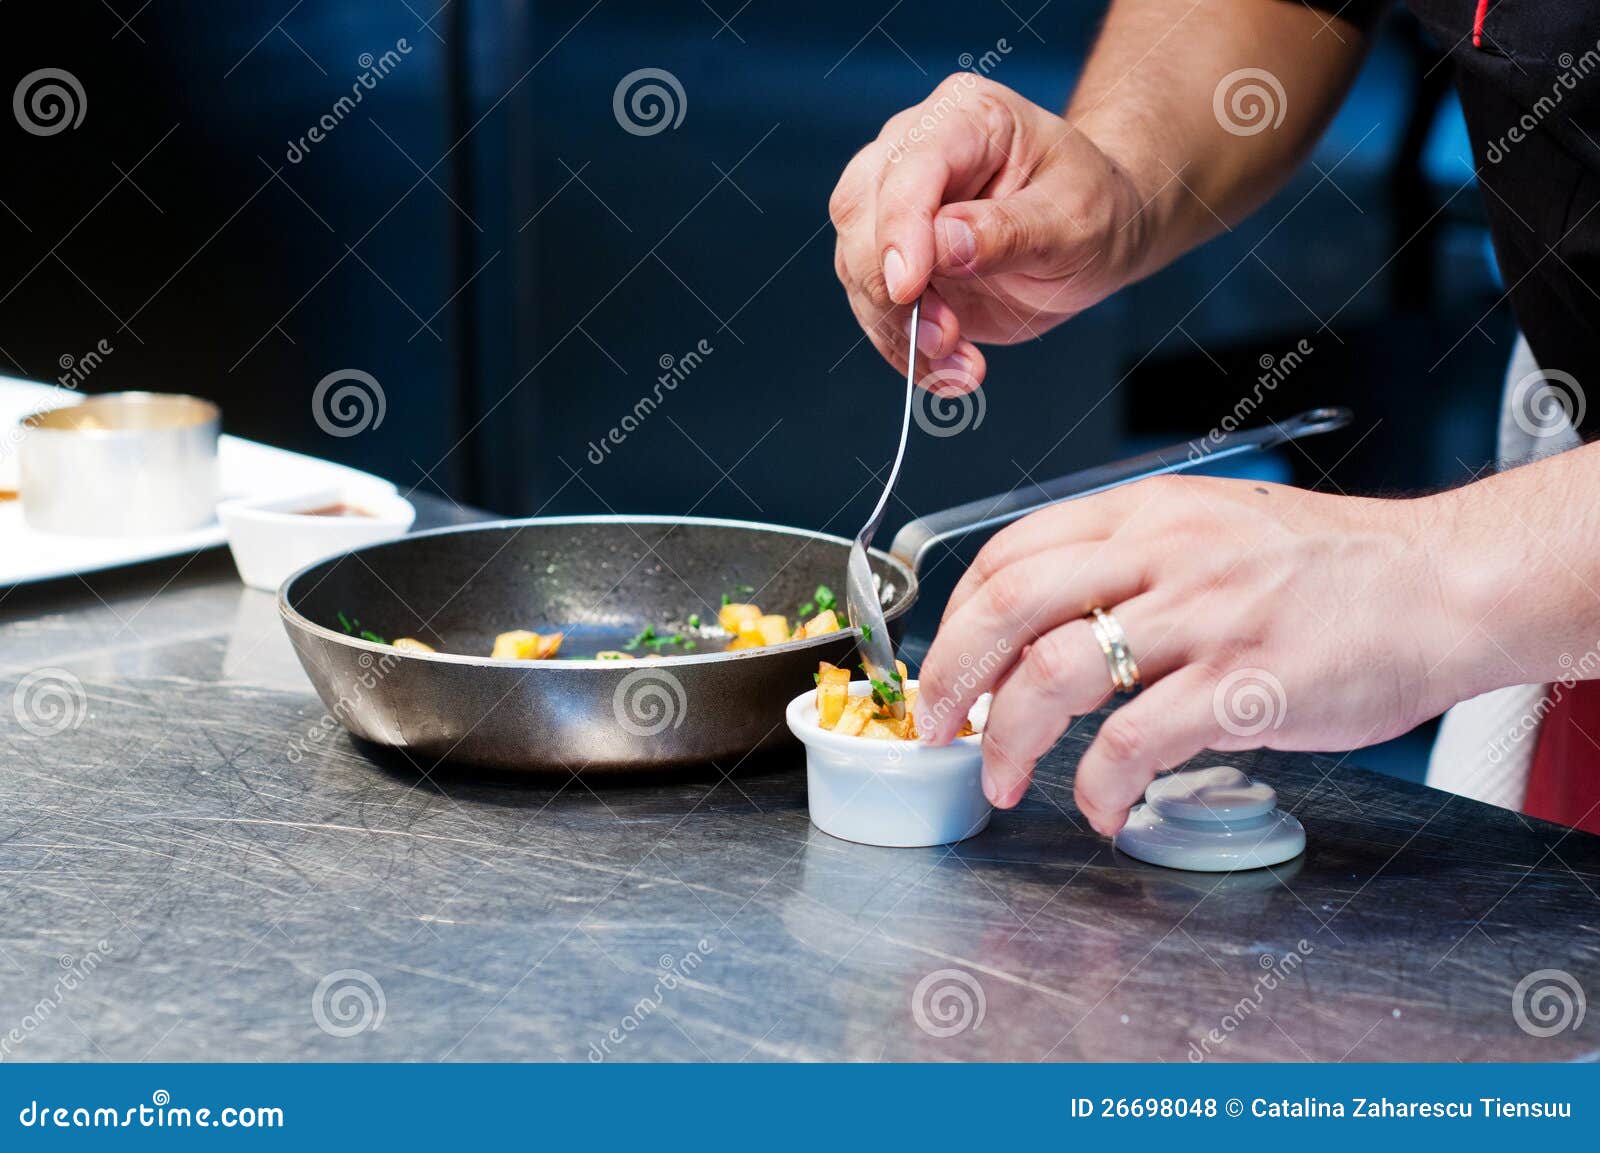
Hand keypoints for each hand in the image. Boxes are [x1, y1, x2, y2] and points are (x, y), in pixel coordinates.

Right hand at [828, 73, 1149, 390]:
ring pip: (855, 266)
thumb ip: (1008, 231)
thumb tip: (941, 245)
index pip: (909, 169)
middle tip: (948, 340)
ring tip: (958, 367)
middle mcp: (914, 150)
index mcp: (966, 116)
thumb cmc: (1093, 210)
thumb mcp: (1074, 221)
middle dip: (893, 290)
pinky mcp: (891, 256)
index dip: (900, 230)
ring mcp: (894, 203)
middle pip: (861, 215)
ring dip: (897, 330)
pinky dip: (901, 348)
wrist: (1093, 237)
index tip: (909, 290)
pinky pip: (871, 305)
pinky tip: (945, 372)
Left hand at [913, 475, 1471, 835]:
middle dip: (952, 675)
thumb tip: (1046, 624)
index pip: (1012, 550)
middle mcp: (1165, 552)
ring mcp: (1205, 615)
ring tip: (1000, 778)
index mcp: (1148, 511)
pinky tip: (1099, 806)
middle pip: (1011, 605)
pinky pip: (1135, 739)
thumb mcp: (1214, 531)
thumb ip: (1132, 564)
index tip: (945, 666)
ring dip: (1007, 737)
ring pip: (1056, 670)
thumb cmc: (1331, 570)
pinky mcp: (1245, 682)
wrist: (1444, 585)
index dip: (957, 616)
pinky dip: (1097, 783)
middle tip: (936, 726)